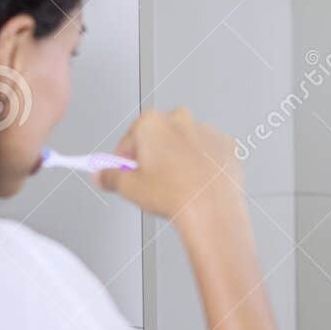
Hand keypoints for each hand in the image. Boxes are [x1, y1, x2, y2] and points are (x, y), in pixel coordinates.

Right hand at [97, 108, 245, 229]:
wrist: (212, 209)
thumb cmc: (176, 195)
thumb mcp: (129, 188)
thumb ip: (110, 177)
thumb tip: (103, 176)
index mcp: (152, 123)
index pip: (129, 138)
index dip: (124, 158)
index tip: (123, 169)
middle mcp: (180, 120)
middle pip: (158, 137)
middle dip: (152, 156)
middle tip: (149, 180)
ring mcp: (206, 130)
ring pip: (185, 143)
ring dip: (178, 159)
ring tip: (175, 186)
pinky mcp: (226, 145)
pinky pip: (208, 152)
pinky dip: (202, 164)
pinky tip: (196, 183)